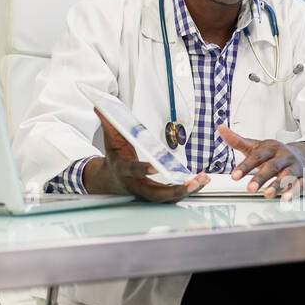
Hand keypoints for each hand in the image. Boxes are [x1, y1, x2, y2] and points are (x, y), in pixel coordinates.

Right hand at [84, 110, 209, 201]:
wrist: (111, 180)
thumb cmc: (115, 159)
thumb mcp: (110, 141)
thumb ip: (109, 124)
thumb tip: (100, 106)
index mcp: (124, 171)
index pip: (132, 172)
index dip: (142, 170)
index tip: (153, 167)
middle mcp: (137, 186)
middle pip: (156, 195)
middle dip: (175, 190)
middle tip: (191, 183)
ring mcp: (148, 193)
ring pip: (169, 198)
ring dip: (188, 190)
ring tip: (203, 179)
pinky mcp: (158, 195)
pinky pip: (175, 195)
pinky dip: (189, 189)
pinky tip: (202, 181)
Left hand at [217, 125, 304, 197]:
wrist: (303, 155)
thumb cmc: (274, 153)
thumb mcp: (256, 146)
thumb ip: (238, 141)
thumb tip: (220, 128)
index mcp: (271, 148)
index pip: (256, 156)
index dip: (245, 166)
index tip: (234, 177)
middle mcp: (283, 156)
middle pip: (272, 167)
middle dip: (261, 178)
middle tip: (249, 189)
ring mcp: (294, 167)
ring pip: (287, 176)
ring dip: (278, 185)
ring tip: (267, 194)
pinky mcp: (303, 178)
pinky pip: (299, 185)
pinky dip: (294, 192)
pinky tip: (286, 199)